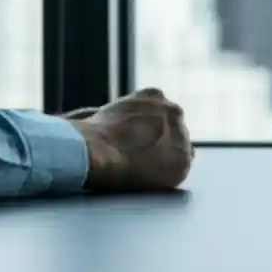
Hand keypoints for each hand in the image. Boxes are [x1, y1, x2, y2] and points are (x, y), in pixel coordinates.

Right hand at [67, 88, 194, 191]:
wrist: (98, 151)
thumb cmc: (89, 133)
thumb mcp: (96, 112)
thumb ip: (108, 115)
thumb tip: (87, 121)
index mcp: (153, 95)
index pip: (158, 112)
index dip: (146, 127)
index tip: (133, 139)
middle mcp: (172, 111)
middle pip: (172, 129)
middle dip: (161, 140)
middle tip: (140, 156)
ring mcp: (180, 135)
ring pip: (179, 148)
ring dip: (165, 158)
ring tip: (142, 169)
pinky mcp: (183, 160)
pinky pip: (178, 168)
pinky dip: (165, 174)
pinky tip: (147, 176)